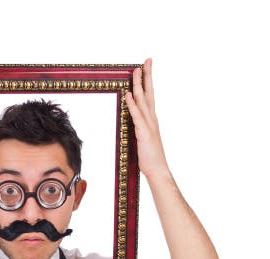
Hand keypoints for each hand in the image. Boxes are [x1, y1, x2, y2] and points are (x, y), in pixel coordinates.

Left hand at [125, 58, 170, 179]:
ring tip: (135, 72)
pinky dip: (132, 104)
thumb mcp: (141, 138)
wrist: (157, 169)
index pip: (149, 95)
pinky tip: (128, 95)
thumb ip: (137, 127)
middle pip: (149, 93)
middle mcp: (151, 118)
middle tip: (145, 61)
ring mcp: (148, 125)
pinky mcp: (143, 133)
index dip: (148, 80)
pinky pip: (137, 116)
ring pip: (143, 101)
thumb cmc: (149, 156)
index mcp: (151, 119)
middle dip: (146, 76)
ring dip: (138, 85)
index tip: (146, 66)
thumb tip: (129, 118)